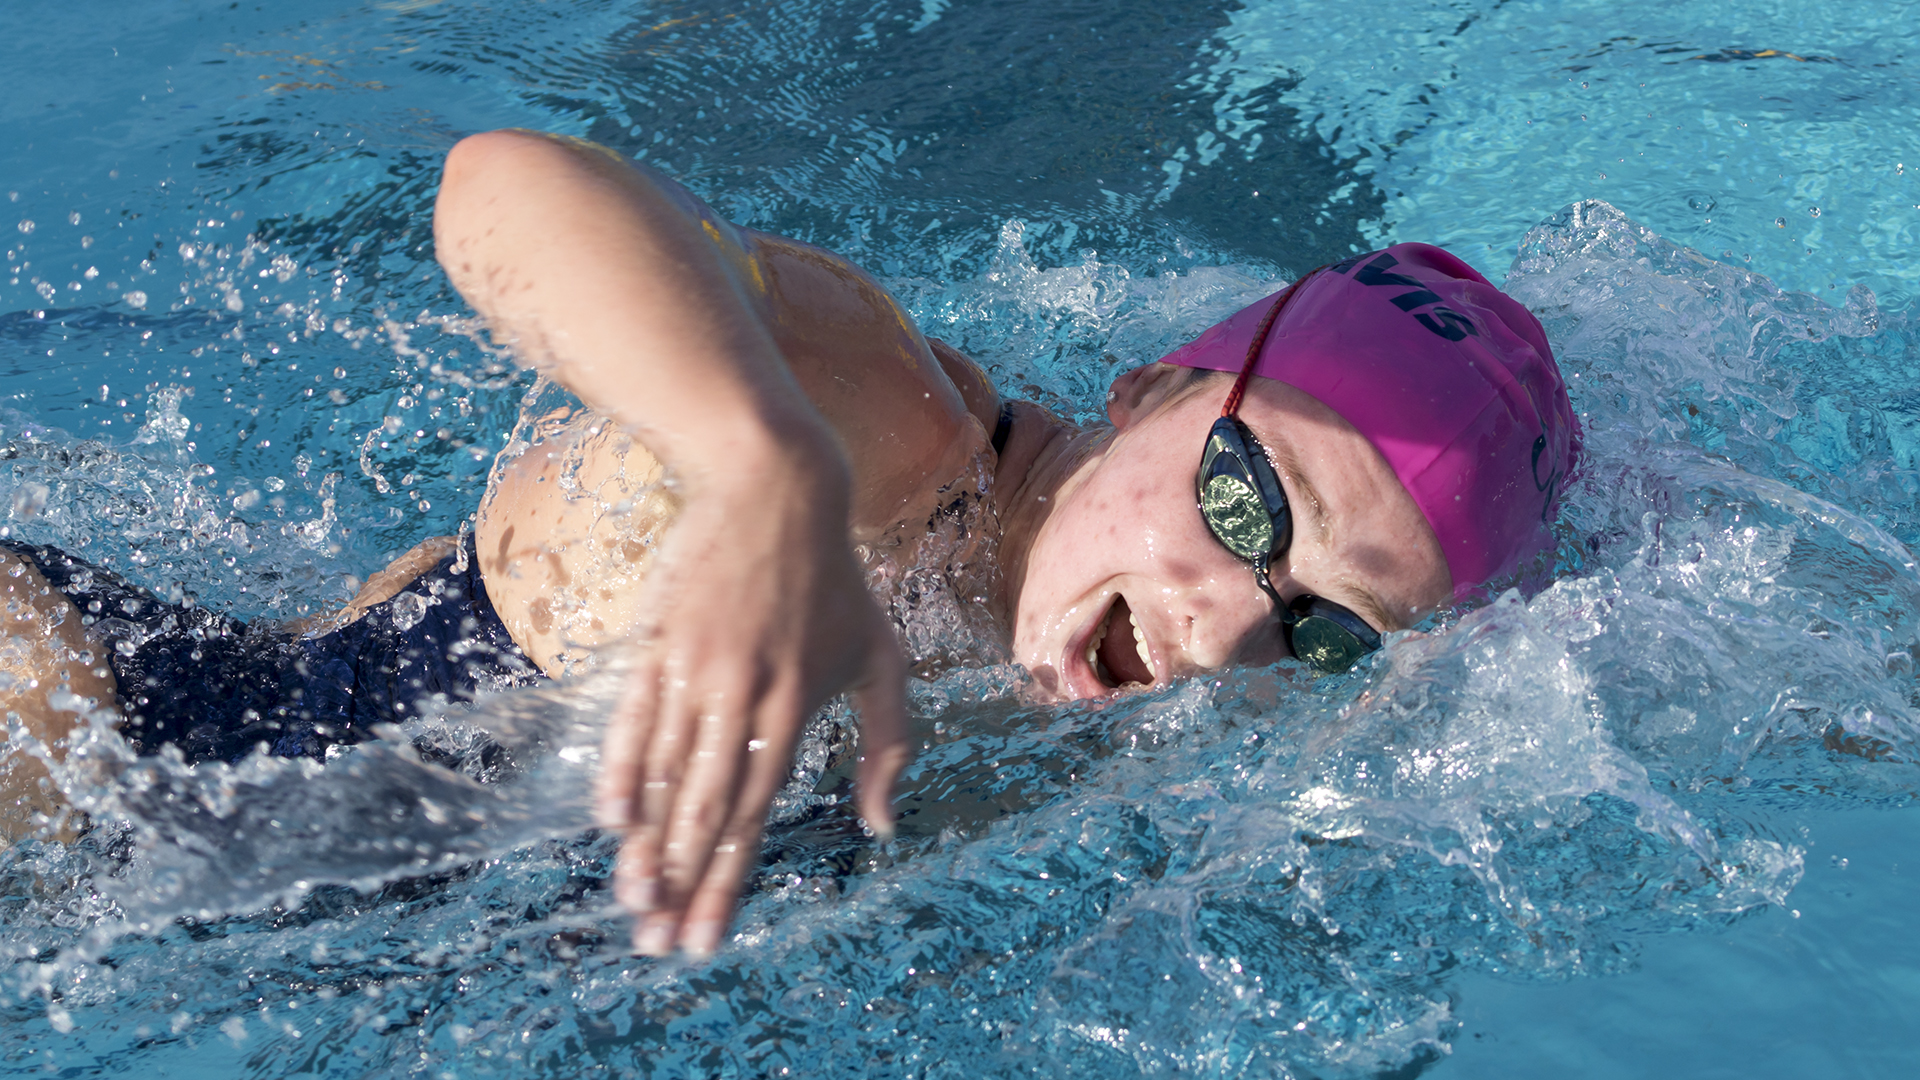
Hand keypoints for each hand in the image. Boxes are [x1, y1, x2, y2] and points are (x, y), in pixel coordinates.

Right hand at [593, 436, 908, 956]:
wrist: (773, 485)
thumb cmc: (836, 579)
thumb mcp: (884, 656)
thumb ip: (893, 742)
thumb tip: (883, 825)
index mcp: (795, 707)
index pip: (754, 814)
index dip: (727, 881)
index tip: (705, 938)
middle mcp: (741, 695)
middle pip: (702, 807)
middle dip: (679, 883)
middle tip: (655, 943)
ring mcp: (693, 668)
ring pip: (663, 772)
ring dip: (644, 843)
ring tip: (630, 900)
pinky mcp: (657, 641)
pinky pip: (634, 718)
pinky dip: (619, 770)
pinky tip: (609, 818)